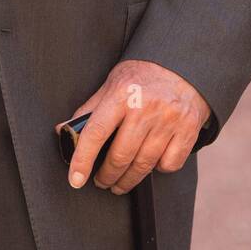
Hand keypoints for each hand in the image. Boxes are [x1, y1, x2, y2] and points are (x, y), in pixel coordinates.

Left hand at [54, 60, 210, 193]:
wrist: (181, 67)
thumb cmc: (141, 78)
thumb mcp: (111, 85)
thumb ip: (89, 110)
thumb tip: (62, 131)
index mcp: (122, 94)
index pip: (96, 133)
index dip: (82, 160)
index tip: (75, 179)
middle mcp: (146, 108)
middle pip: (120, 156)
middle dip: (106, 176)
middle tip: (100, 181)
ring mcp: (169, 120)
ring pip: (143, 165)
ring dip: (127, 180)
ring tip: (119, 182)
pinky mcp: (188, 131)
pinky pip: (169, 165)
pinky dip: (158, 169)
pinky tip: (150, 162)